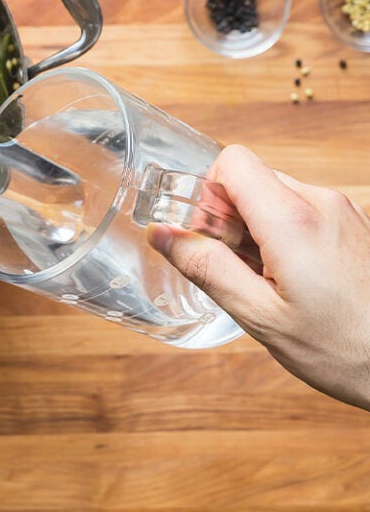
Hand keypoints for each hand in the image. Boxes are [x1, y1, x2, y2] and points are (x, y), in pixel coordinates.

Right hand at [147, 144, 369, 410]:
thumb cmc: (346, 349)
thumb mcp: (260, 316)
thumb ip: (205, 268)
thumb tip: (161, 234)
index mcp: (292, 219)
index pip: (232, 162)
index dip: (209, 194)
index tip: (211, 236)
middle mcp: (321, 202)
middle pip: (251, 180)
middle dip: (230, 218)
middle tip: (238, 269)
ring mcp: (343, 211)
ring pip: (275, 196)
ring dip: (257, 229)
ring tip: (270, 281)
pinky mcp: (354, 223)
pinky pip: (302, 211)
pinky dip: (284, 236)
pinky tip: (295, 281)